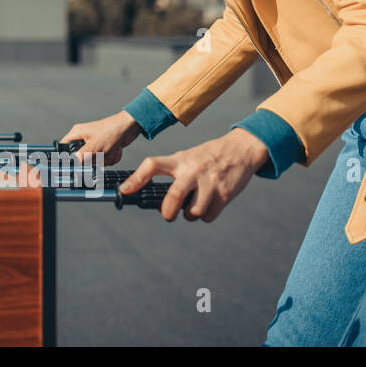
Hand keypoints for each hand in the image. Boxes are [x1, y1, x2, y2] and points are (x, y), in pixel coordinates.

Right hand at [60, 111, 142, 163]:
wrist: (130, 127)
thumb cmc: (113, 130)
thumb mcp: (95, 146)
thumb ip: (82, 156)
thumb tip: (73, 164)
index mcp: (77, 134)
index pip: (64, 148)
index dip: (67, 158)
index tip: (73, 166)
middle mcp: (83, 138)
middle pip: (82, 158)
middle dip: (94, 159)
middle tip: (100, 153)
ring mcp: (94, 143)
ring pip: (95, 160)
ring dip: (105, 158)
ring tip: (111, 149)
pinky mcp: (103, 147)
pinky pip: (104, 159)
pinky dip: (112, 157)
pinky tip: (115, 149)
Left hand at [118, 128, 270, 221]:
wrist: (241, 150)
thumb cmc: (207, 157)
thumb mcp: (187, 158)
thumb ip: (172, 172)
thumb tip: (157, 199)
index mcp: (179, 160)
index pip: (152, 165)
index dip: (136, 178)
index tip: (124, 191)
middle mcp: (192, 170)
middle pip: (173, 197)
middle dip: (167, 212)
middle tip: (167, 214)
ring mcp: (209, 183)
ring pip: (192, 212)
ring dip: (189, 215)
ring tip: (192, 207)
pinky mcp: (225, 194)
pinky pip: (208, 216)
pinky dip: (205, 216)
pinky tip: (208, 206)